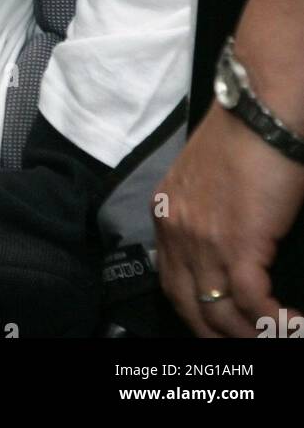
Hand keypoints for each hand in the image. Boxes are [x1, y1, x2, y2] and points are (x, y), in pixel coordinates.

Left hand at [155, 100, 303, 336]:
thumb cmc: (242, 136)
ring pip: (222, 315)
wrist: (261, 111)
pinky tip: (293, 327)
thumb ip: (202, 212)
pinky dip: (274, 323)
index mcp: (166, 212)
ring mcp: (204, 241)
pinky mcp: (238, 245)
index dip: (195, 313)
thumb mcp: (205, 177)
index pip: (171, 282)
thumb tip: (225, 245)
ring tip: (275, 341)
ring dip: (251, 336)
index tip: (217, 327)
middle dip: (217, 336)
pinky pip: (253, 306)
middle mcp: (177, 230)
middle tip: (246, 346)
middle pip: (191, 307)